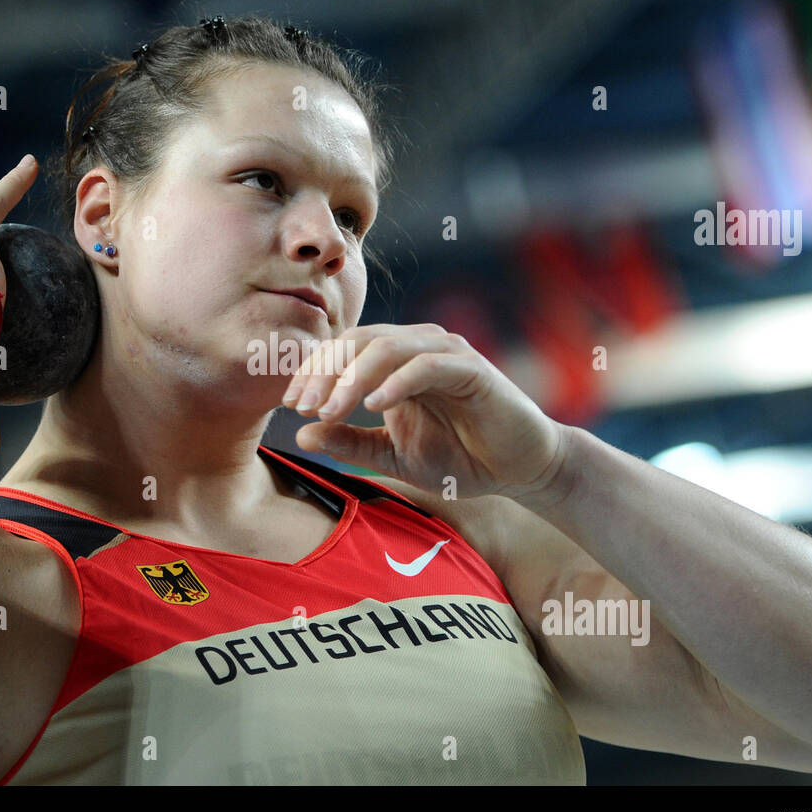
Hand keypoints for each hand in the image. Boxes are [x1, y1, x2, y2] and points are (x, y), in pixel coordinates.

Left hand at [281, 324, 567, 502]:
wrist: (520, 470)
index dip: (314, 372)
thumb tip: (301, 433)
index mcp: (395, 362)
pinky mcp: (471, 369)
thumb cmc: (461, 458)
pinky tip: (374, 406)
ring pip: (387, 346)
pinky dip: (396, 382)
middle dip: (324, 372)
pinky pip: (425, 365)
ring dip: (352, 377)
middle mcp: (418, 347)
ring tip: (331, 409)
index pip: (343, 350)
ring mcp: (445, 353)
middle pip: (358, 341)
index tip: (291, 405)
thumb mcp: (392, 456)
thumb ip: (350, 442)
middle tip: (303, 405)